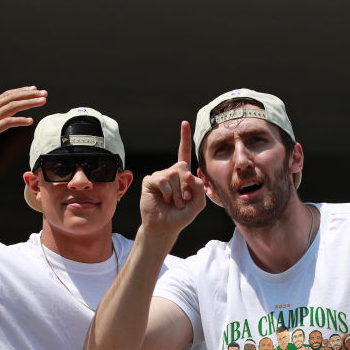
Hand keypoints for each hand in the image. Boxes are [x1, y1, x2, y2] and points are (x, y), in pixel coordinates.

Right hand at [0, 87, 47, 168]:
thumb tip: (3, 123)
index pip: (6, 95)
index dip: (21, 91)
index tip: (34, 89)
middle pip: (12, 97)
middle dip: (29, 94)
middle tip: (44, 93)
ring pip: (12, 106)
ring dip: (29, 103)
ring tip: (42, 102)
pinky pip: (7, 122)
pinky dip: (20, 120)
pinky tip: (30, 121)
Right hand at [139, 121, 206, 238]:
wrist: (165, 227)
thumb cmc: (181, 215)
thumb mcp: (198, 203)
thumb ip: (199, 186)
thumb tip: (187, 172)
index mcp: (183, 175)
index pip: (184, 153)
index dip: (184, 138)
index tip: (185, 123)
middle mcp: (170, 172)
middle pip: (182, 166)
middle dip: (186, 186)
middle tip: (184, 200)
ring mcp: (159, 175)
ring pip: (173, 175)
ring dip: (177, 193)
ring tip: (174, 203)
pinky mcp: (150, 180)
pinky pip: (161, 180)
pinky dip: (166, 193)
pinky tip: (164, 199)